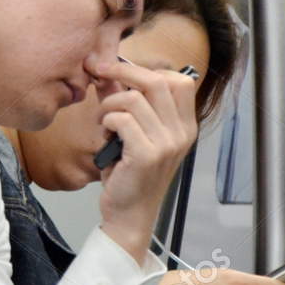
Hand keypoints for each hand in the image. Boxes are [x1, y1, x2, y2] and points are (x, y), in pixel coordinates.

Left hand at [87, 57, 199, 262]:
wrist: (129, 214)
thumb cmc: (129, 174)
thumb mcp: (131, 133)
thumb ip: (123, 102)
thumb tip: (108, 72)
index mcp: (185, 126)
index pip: (180, 81)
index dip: (147, 70)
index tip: (120, 71)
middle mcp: (182, 133)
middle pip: (158, 81)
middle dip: (123, 71)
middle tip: (99, 72)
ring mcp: (167, 144)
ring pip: (134, 99)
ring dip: (109, 105)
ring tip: (103, 121)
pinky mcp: (147, 155)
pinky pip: (122, 120)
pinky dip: (106, 122)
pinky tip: (104, 135)